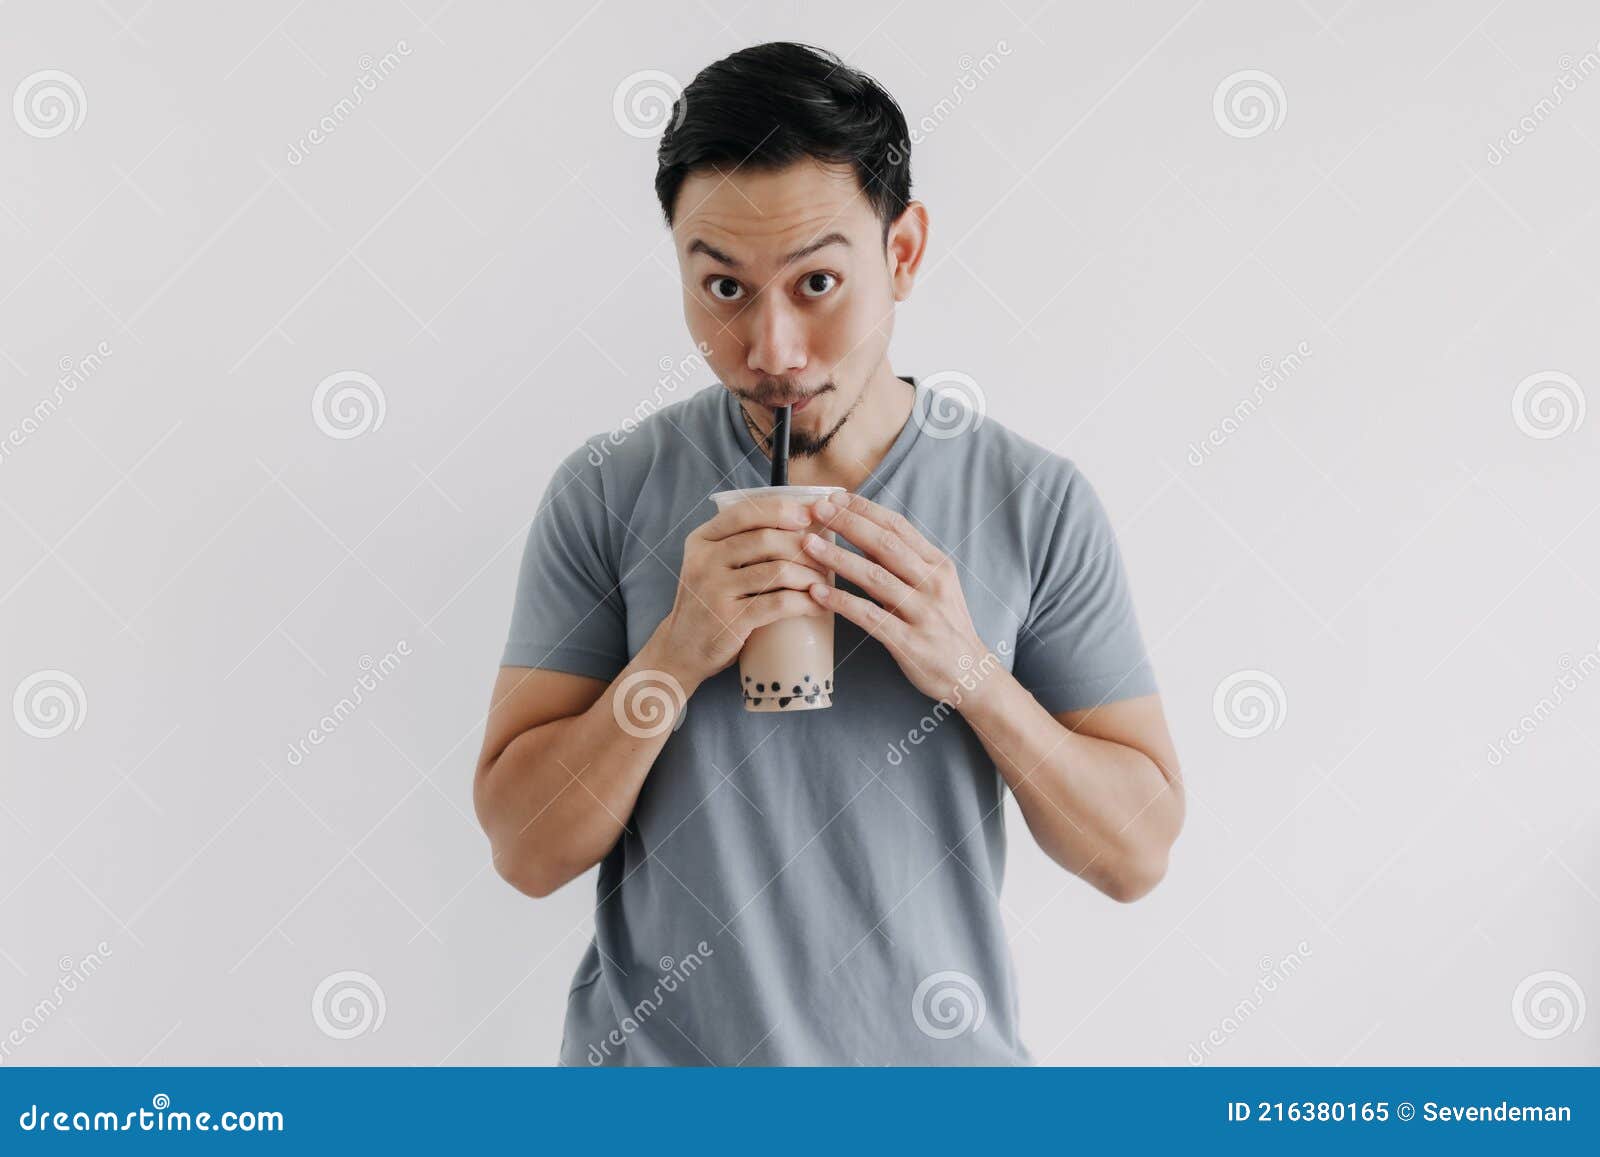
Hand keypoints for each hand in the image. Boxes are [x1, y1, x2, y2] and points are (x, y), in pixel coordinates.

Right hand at [655, 495, 832, 689]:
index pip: (744, 512)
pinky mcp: (731, 618)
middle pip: (766, 540)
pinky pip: (779, 603)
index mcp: (701, 540)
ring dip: (809, 576)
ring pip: (777, 571)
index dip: (781, 510)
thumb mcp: (711, 566)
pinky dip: (806, 602)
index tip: (809, 516)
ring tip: (824, 583)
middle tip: (825, 558)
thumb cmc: (708, 604)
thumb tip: (797, 523)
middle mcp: (705, 560)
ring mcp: (715, 589)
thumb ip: (738, 544)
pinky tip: (819, 605)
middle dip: (803, 547)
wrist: (681, 649)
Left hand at [801, 492, 988, 702]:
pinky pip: (870, 617)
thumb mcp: (933, 586)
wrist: (970, 674)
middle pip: (885, 545)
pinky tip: (817, 592)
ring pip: (875, 577)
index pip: (898, 526)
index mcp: (938, 564)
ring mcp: (922, 613)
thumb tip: (863, 533)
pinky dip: (842, 602)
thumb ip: (902, 562)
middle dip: (848, 523)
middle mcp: (933, 583)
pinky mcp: (909, 642)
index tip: (834, 497)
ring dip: (838, 558)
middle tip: (816, 510)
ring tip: (808, 546)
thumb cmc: (945, 626)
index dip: (864, 509)